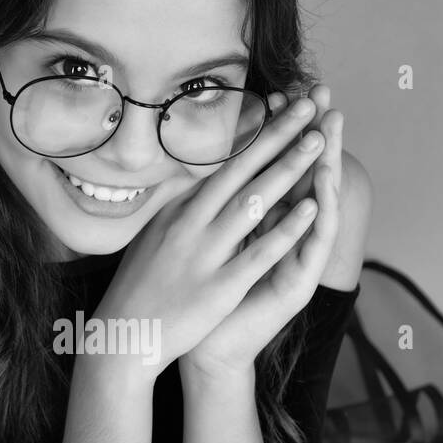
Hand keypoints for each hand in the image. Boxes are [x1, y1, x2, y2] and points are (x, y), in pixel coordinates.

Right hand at [92, 96, 326, 375]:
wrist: (123, 338)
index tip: (277, 106)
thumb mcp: (152, 238)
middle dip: (278, 135)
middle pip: (241, 170)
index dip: (254, 134)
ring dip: (289, 168)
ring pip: (253, 201)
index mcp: (176, 211)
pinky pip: (259, 252)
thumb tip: (188, 182)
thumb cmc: (139, 290)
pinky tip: (312, 208)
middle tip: (307, 103)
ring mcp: (204, 253)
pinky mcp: (219, 287)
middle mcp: (189, 223)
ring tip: (319, 140)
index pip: (221, 165)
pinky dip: (286, 228)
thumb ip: (175, 210)